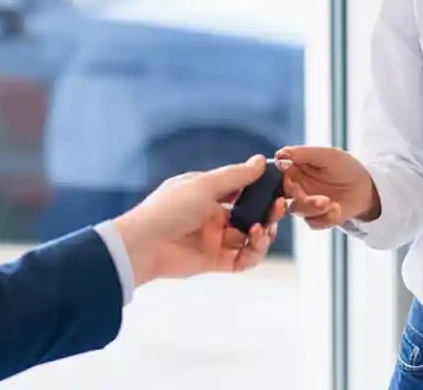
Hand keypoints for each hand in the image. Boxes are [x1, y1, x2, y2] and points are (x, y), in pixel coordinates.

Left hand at [112, 156, 285, 286]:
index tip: (279, 186)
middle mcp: (213, 215)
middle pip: (251, 214)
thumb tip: (260, 161)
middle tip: (278, 207)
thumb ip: (236, 176)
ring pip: (251, 238)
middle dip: (268, 212)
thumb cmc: (169, 209)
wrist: (143, 244)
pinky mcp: (215, 261)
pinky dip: (254, 253)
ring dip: (263, 233)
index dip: (261, 189)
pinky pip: (243, 259)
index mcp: (208, 193)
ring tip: (262, 228)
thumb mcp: (204, 184)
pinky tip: (255, 242)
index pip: (242, 189)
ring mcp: (215, 239)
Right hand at [275, 146, 378, 229]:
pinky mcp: (317, 219)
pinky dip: (325, 217)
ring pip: (297, 210)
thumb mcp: (326, 155)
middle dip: (294, 194)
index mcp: (294, 171)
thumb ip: (303, 154)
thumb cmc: (345, 167)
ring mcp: (306, 205)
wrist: (367, 187)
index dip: (276, 178)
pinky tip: (337, 209)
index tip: (287, 177)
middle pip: (281, 195)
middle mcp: (296, 189)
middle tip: (302, 192)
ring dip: (311, 206)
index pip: (275, 175)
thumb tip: (279, 156)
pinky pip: (312, 222)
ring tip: (328, 202)